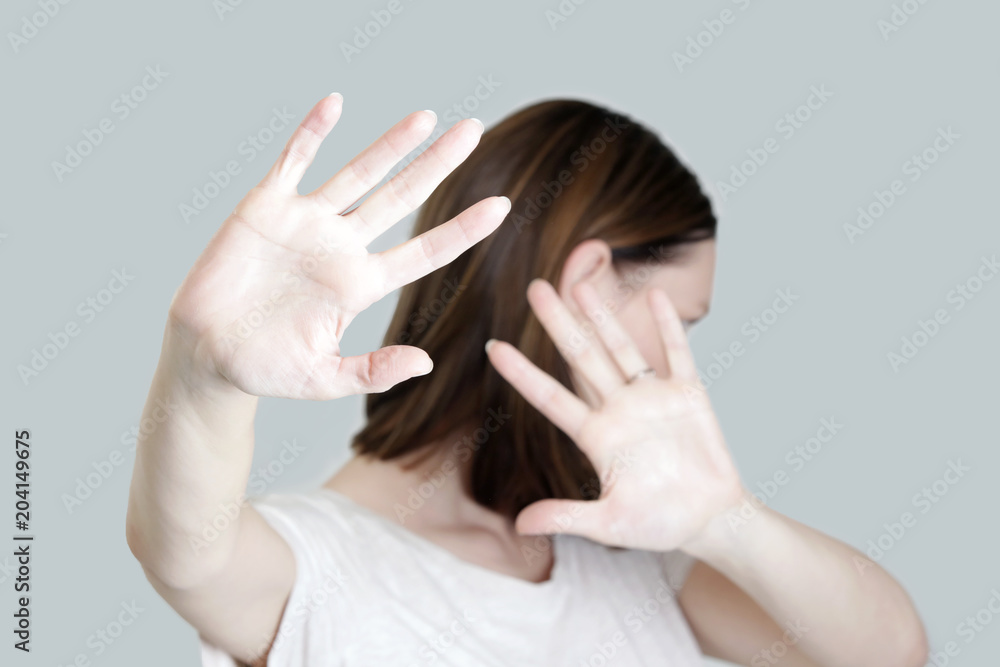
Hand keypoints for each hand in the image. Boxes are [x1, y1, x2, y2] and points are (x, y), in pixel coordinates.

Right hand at [168, 94, 508, 398]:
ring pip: (358, 173)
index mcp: (360, 284)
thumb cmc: (266, 369)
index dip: (462, 229)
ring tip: (426, 117)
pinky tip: (335, 104)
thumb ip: (372, 371)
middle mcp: (341, 246)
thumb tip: (426, 361)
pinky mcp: (265, 208)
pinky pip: (293, 161)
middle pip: (401, 197)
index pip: (424, 252)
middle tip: (473, 130)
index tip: (501, 206)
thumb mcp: (324, 378)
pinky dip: (311, 133)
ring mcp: (306, 223)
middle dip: (437, 165)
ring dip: (390, 145)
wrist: (207, 354)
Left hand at [486, 279, 744, 552]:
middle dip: (558, 324)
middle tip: (535, 288)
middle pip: (582, 358)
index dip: (523, 373)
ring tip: (581, 285)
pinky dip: (666, 325)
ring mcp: (652, 398)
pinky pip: (675, 353)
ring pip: (621, 348)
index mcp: (597, 437)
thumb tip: (519, 525)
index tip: (493, 347)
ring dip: (603, 317)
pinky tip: (653, 296)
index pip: (551, 397)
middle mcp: (619, 410)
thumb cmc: (660, 524)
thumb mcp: (609, 524)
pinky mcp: (688, 395)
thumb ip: (567, 518)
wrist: (711, 520)